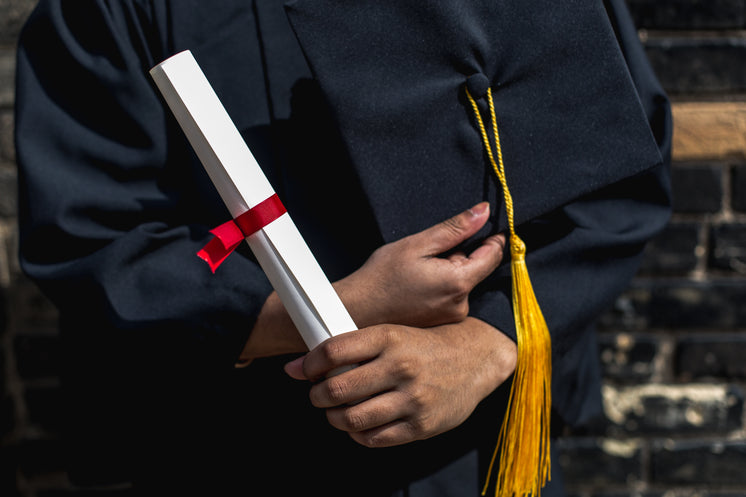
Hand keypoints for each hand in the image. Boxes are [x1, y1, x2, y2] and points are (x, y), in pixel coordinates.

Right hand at [239, 203, 504, 360]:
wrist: (356, 310)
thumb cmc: (381, 276)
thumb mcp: (417, 244)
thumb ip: (455, 229)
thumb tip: (484, 212)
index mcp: (458, 283)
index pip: (493, 256)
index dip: (492, 240)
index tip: (486, 228)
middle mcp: (461, 306)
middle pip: (475, 271)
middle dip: (459, 257)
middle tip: (429, 254)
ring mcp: (452, 319)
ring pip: (461, 284)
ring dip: (449, 273)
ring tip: (418, 273)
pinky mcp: (442, 325)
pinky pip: (451, 299)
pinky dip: (440, 289)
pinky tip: (417, 288)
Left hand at [284, 317, 516, 446]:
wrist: (476, 358)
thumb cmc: (424, 345)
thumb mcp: (393, 333)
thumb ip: (352, 347)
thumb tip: (297, 367)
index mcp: (390, 337)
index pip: (333, 351)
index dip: (309, 364)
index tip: (303, 370)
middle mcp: (401, 367)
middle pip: (336, 389)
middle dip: (317, 396)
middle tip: (317, 394)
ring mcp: (413, 398)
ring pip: (352, 419)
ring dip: (334, 418)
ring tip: (336, 411)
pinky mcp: (422, 425)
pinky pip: (374, 439)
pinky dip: (358, 434)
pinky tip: (360, 424)